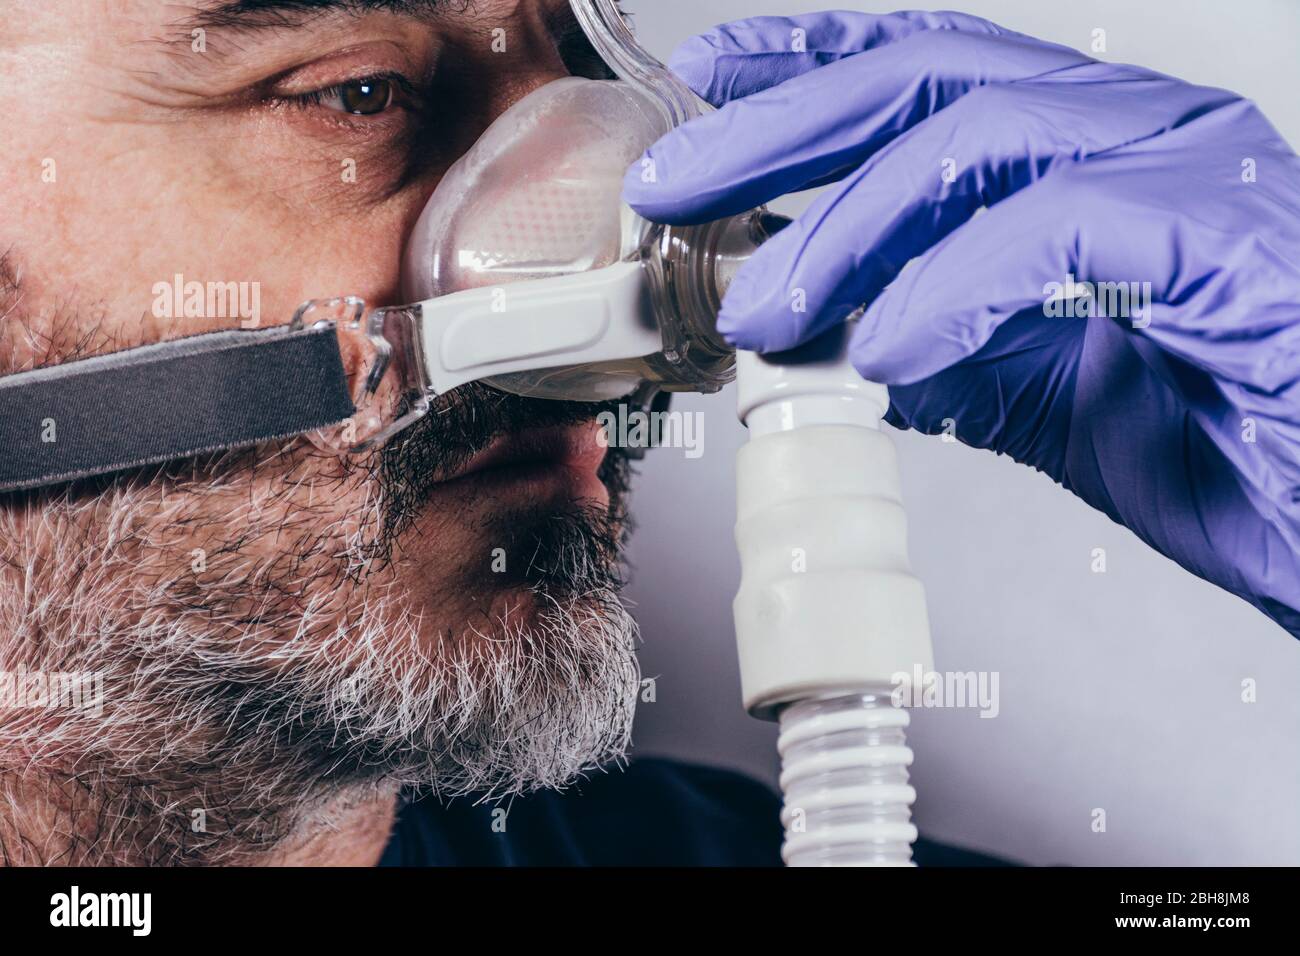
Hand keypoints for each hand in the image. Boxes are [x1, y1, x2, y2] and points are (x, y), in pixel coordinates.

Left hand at [623, 10, 1299, 635]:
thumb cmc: (1219, 444)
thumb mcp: (1038, 386)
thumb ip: (947, 340)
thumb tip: (838, 333)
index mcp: (1093, 148)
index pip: (927, 67)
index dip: (807, 61)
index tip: (708, 78)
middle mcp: (1141, 130)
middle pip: (928, 77)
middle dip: (781, 127)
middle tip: (677, 181)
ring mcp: (1190, 168)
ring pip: (981, 138)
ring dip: (846, 227)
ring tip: (764, 309)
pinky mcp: (1226, 237)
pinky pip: (1061, 228)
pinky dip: (952, 288)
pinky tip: (887, 351)